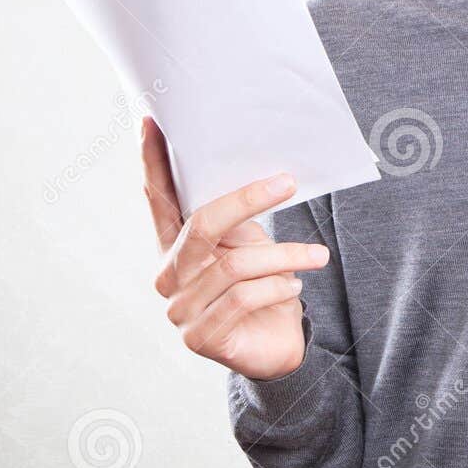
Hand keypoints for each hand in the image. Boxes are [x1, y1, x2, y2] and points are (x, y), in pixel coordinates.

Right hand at [142, 117, 329, 381]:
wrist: (278, 346)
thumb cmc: (263, 286)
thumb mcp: (250, 244)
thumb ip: (236, 216)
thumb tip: (260, 168)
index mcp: (175, 247)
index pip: (158, 199)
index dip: (152, 162)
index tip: (150, 121)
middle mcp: (169, 276)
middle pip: (202, 225)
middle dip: (247, 200)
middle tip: (288, 183)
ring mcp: (180, 310)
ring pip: (235, 265)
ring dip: (285, 256)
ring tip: (317, 256)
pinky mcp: (201, 338)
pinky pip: (244, 298)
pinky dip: (277, 287)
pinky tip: (294, 286)